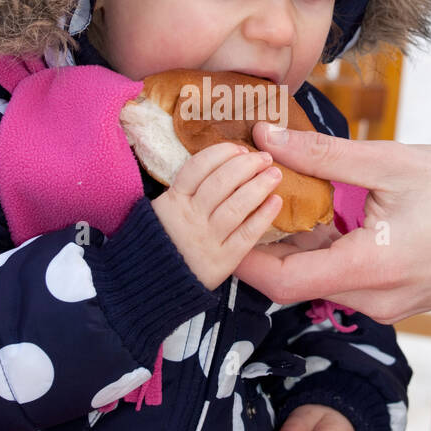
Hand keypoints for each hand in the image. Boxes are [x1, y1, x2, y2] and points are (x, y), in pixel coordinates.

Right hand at [151, 141, 283, 290]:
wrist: (155, 283)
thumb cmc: (164, 241)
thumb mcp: (163, 210)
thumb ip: (186, 189)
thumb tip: (220, 162)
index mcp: (173, 200)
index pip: (198, 167)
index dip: (221, 153)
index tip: (239, 147)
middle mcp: (189, 216)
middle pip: (221, 182)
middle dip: (246, 164)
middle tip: (264, 158)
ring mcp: (206, 239)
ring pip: (236, 205)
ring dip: (259, 185)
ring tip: (274, 174)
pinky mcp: (222, 261)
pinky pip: (246, 234)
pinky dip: (263, 216)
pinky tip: (276, 202)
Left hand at [235, 125, 430, 320]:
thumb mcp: (395, 163)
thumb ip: (324, 155)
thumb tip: (267, 137)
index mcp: (370, 269)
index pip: (279, 281)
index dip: (241, 252)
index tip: (223, 215)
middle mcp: (374, 300)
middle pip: (294, 281)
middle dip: (266, 239)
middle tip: (248, 191)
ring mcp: (388, 305)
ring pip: (320, 279)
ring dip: (299, 241)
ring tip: (283, 191)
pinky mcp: (399, 298)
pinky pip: (347, 279)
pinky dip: (329, 248)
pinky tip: (327, 209)